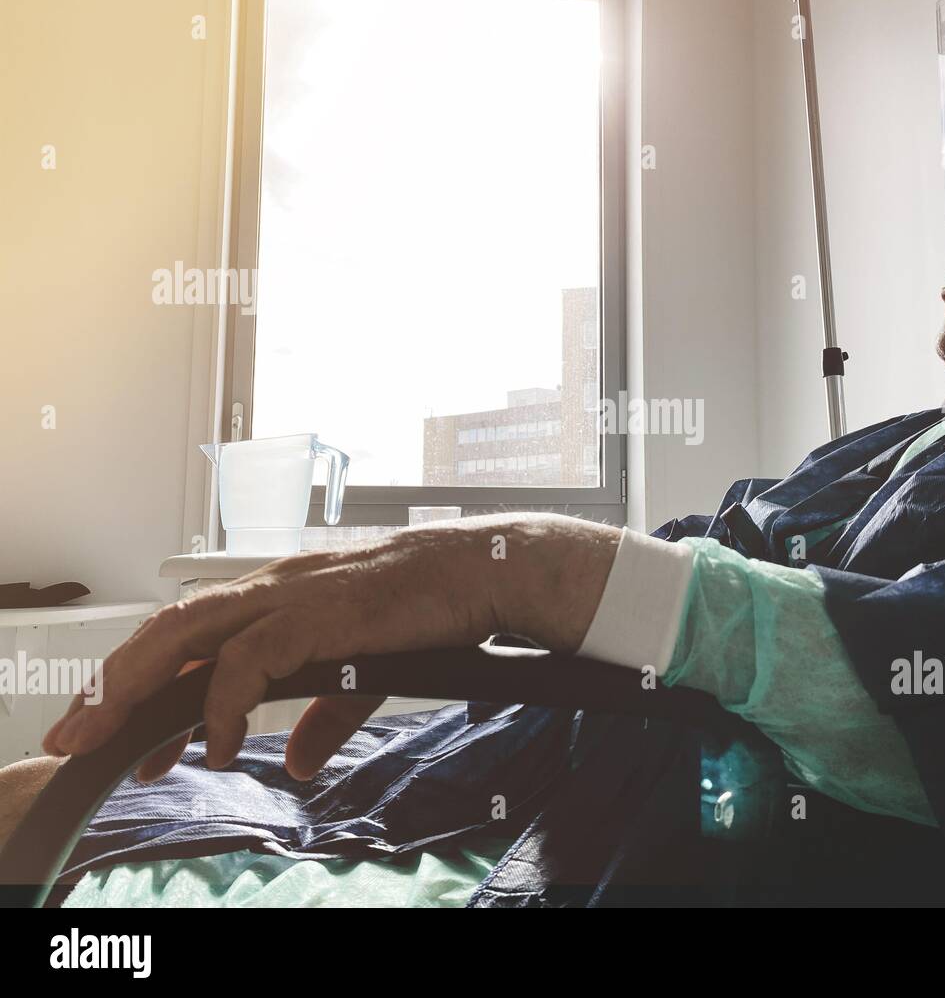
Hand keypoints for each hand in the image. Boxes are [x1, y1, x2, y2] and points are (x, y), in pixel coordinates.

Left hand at [42, 514, 619, 778]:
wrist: (482, 572)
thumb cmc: (433, 609)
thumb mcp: (368, 671)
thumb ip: (329, 715)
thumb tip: (302, 762)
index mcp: (280, 597)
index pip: (192, 638)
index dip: (147, 686)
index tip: (124, 740)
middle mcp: (272, 589)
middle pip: (168, 629)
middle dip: (113, 684)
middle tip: (73, 736)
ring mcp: (291, 594)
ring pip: (187, 633)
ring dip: (137, 686)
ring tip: (106, 738)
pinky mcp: (317, 611)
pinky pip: (250, 659)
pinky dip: (223, 703)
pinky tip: (219, 746)